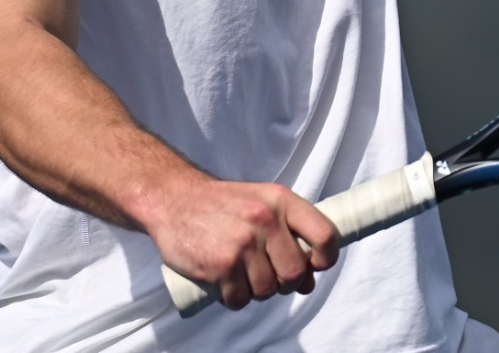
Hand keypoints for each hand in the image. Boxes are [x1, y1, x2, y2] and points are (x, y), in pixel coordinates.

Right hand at [140, 175, 340, 309]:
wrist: (172, 199)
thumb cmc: (221, 205)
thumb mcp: (261, 203)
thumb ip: (288, 234)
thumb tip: (309, 280)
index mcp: (281, 201)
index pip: (325, 235)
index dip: (325, 259)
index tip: (313, 265)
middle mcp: (265, 220)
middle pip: (296, 273)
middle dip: (284, 282)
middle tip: (265, 273)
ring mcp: (243, 243)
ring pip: (268, 290)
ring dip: (255, 291)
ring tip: (240, 274)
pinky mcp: (221, 265)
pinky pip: (240, 300)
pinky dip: (233, 298)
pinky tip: (225, 283)